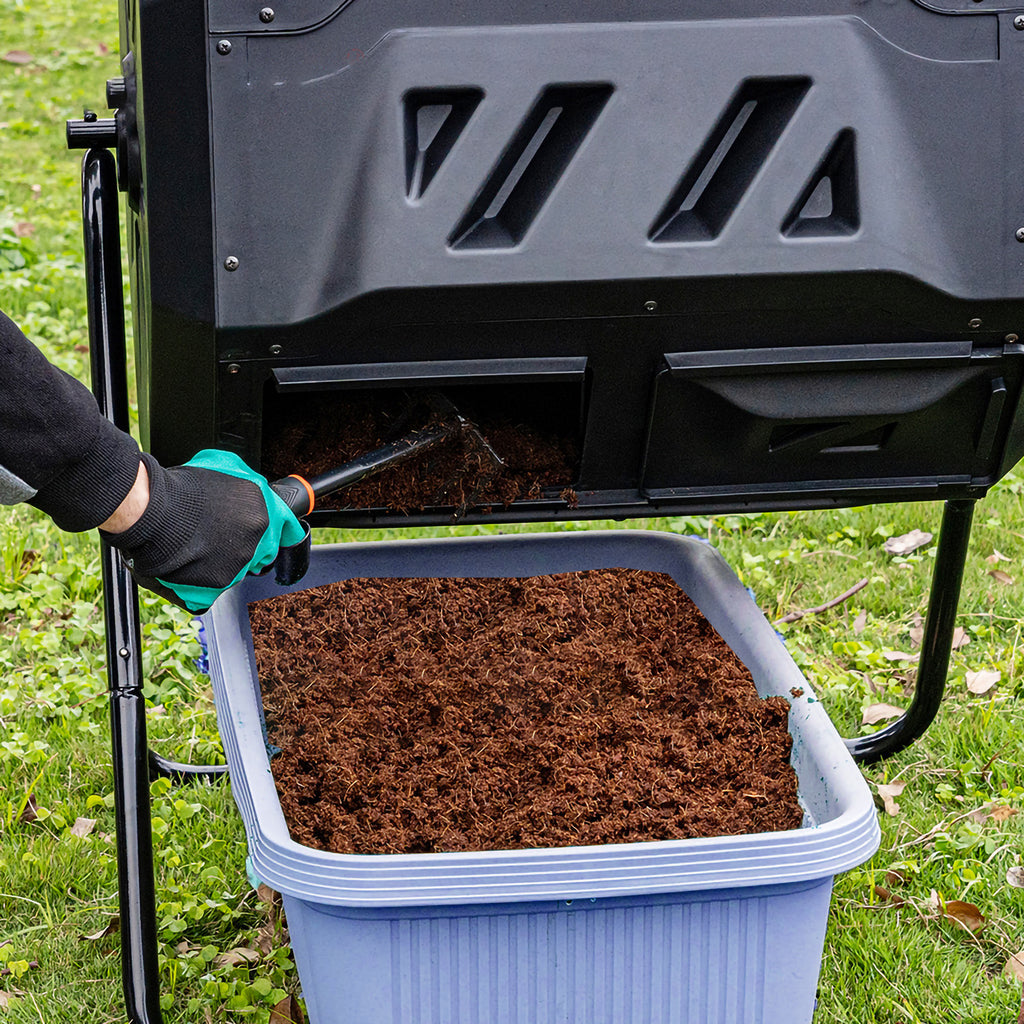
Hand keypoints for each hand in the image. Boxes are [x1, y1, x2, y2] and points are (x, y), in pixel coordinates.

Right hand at [102, 450, 307, 611]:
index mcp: (261, 514)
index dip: (271, 531)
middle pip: (257, 552)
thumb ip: (247, 487)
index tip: (266, 534)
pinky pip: (214, 588)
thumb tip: (255, 493)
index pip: (282, 530)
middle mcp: (255, 542)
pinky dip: (201, 581)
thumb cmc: (179, 489)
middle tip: (213, 537)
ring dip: (220, 563)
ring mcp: (237, 565)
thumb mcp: (223, 470)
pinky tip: (187, 565)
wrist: (150, 512)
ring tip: (194, 547)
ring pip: (235, 570)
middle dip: (240, 546)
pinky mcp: (217, 585)